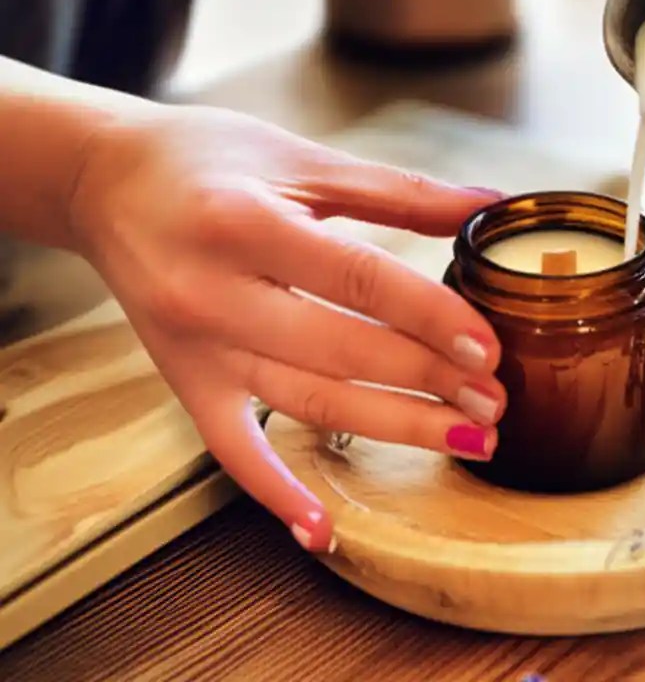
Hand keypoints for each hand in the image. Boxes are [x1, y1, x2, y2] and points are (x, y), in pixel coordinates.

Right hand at [68, 105, 507, 552]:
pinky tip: (322, 530)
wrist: (103, 182)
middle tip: (496, 401)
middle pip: (341, 351)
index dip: (429, 317)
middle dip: (429, 381)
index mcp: (245, 222)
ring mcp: (197, 347)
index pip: (357, 280)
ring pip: (306, 402)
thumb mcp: (300, 158)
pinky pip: (232, 450)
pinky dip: (275, 494)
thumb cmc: (206, 159)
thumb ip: (397, 190)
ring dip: (394, 429)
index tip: (489, 347)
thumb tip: (489, 206)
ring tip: (469, 439)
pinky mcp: (186, 382)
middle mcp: (213, 292)